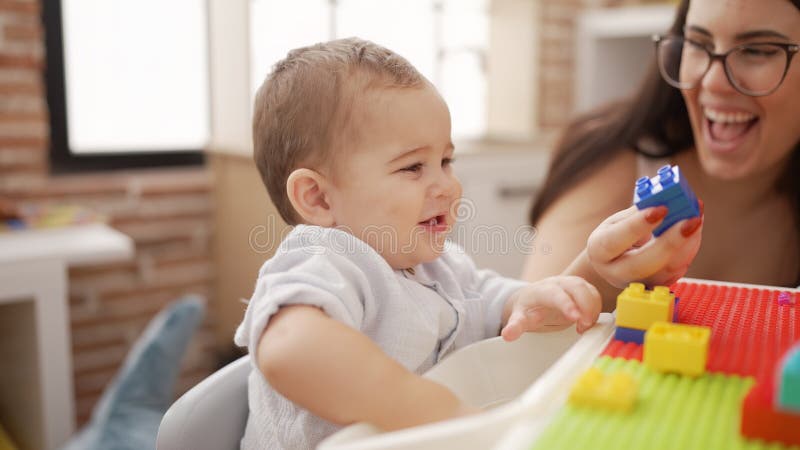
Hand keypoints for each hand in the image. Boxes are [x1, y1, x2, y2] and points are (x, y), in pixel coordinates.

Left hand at [501, 276, 601, 340]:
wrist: (532, 299)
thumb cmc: (528, 309)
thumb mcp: (519, 318)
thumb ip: (515, 326)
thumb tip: (507, 335)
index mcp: (541, 290)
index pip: (555, 294)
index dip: (567, 304)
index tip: (576, 317)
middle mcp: (557, 283)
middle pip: (576, 287)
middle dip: (585, 304)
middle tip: (585, 325)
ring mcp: (570, 284)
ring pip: (587, 288)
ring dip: (592, 307)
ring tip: (586, 326)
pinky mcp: (581, 288)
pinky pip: (594, 293)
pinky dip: (596, 307)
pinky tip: (589, 321)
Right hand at [586, 202, 702, 289]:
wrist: (616, 259)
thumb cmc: (616, 235)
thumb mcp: (618, 220)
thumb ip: (639, 211)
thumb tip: (666, 200)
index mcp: (598, 251)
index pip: (615, 240)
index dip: (638, 225)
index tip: (661, 208)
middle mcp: (615, 273)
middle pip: (642, 264)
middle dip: (670, 242)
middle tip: (691, 220)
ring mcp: (637, 284)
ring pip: (666, 270)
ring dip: (687, 244)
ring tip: (697, 218)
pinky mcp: (657, 286)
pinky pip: (677, 271)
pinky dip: (690, 249)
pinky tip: (695, 230)